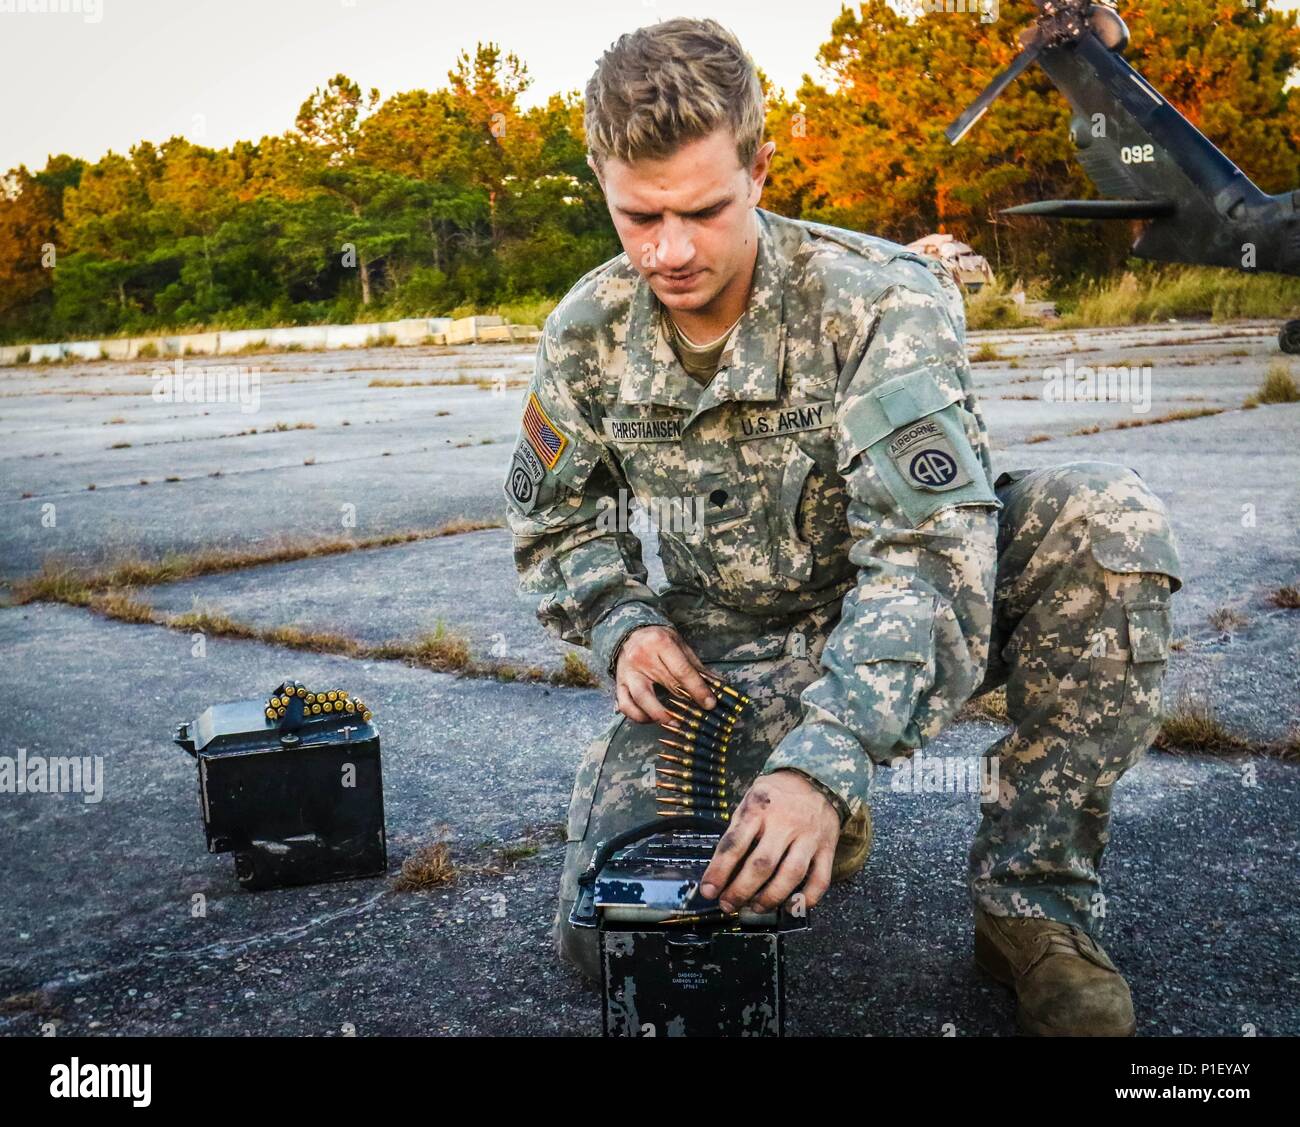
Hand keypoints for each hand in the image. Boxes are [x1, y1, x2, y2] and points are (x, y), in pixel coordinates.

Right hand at [613, 625, 715, 723]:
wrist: (629, 633)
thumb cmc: (658, 640)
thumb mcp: (679, 644)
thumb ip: (696, 666)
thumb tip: (719, 685)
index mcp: (661, 643)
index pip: (682, 671)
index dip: (698, 690)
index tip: (709, 704)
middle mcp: (642, 657)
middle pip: (666, 684)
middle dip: (684, 704)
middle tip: (696, 717)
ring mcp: (629, 672)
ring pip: (641, 698)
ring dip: (659, 714)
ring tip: (674, 722)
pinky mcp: (619, 684)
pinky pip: (626, 705)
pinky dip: (638, 716)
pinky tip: (651, 719)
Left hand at [699, 770, 840, 913]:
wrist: (816, 779)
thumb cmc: (775, 795)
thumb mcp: (750, 799)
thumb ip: (738, 830)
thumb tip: (720, 870)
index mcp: (759, 809)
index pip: (735, 844)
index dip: (719, 871)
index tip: (708, 891)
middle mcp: (785, 823)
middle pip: (762, 864)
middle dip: (741, 890)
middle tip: (729, 905)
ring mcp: (808, 837)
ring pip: (791, 875)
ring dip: (770, 898)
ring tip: (755, 907)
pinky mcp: (827, 848)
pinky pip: (820, 880)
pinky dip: (806, 899)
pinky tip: (791, 907)